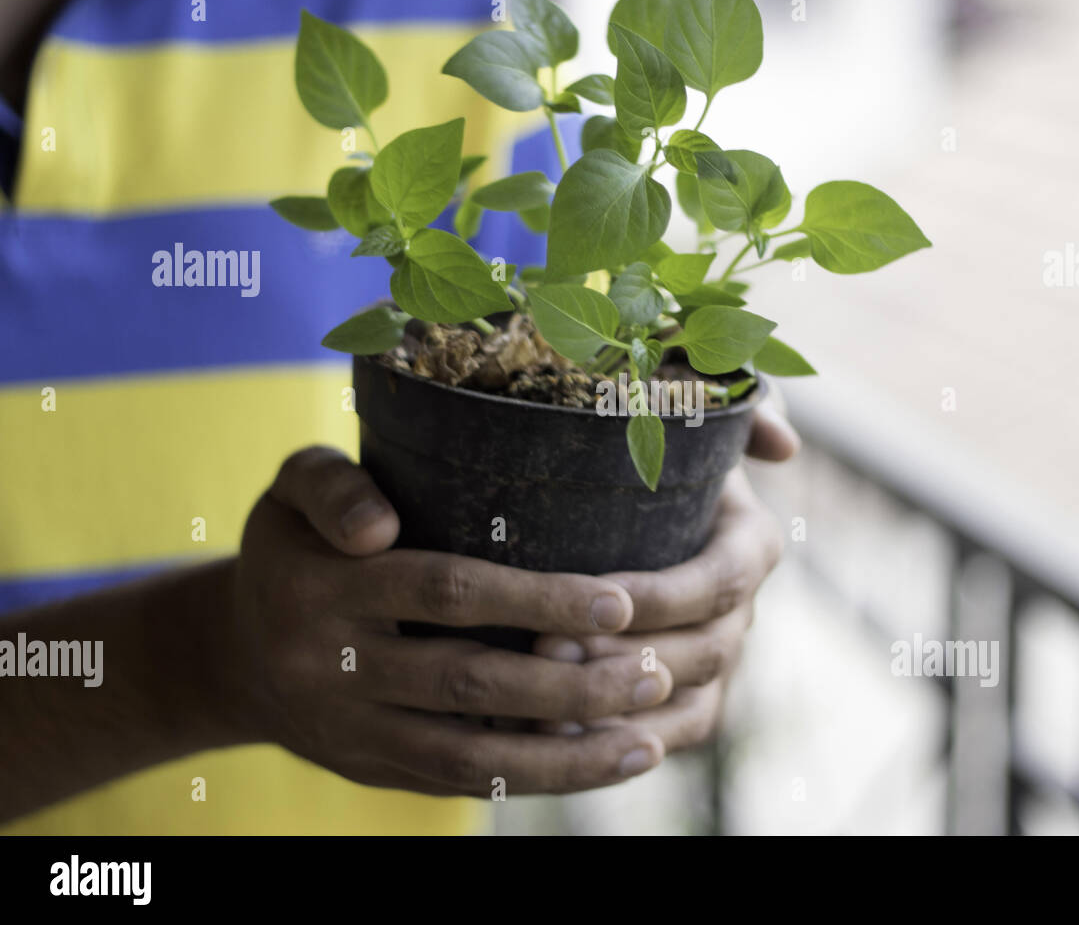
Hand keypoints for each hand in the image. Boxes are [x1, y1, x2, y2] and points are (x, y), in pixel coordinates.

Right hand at [224, 447, 674, 796]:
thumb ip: (331, 484)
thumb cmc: (291, 550)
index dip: (534, 600)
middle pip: (467, 683)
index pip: (444, 591)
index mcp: (321, 588)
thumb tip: (380, 525)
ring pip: (467, 757)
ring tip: (648, 742)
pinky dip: (533, 779)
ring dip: (564, 755)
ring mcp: (353, 730)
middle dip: (570, 684)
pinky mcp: (374, 769)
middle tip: (657, 671)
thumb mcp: (290, 493)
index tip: (618, 601)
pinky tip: (599, 765)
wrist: (233, 655)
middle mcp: (332, 667)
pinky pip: (458, 783)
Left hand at [531, 402, 797, 749]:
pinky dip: (624, 744)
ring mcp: (719, 656)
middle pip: (706, 649)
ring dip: (623, 707)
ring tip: (546, 699)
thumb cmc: (644, 451)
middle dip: (632, 656)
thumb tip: (786, 446)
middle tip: (549, 652)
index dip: (666, 596)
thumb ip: (730, 403)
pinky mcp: (689, 695)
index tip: (603, 596)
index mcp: (749, 543)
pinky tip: (562, 740)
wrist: (612, 506)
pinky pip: (671, 735)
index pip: (721, 579)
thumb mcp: (680, 410)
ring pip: (688, 701)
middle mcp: (741, 607)